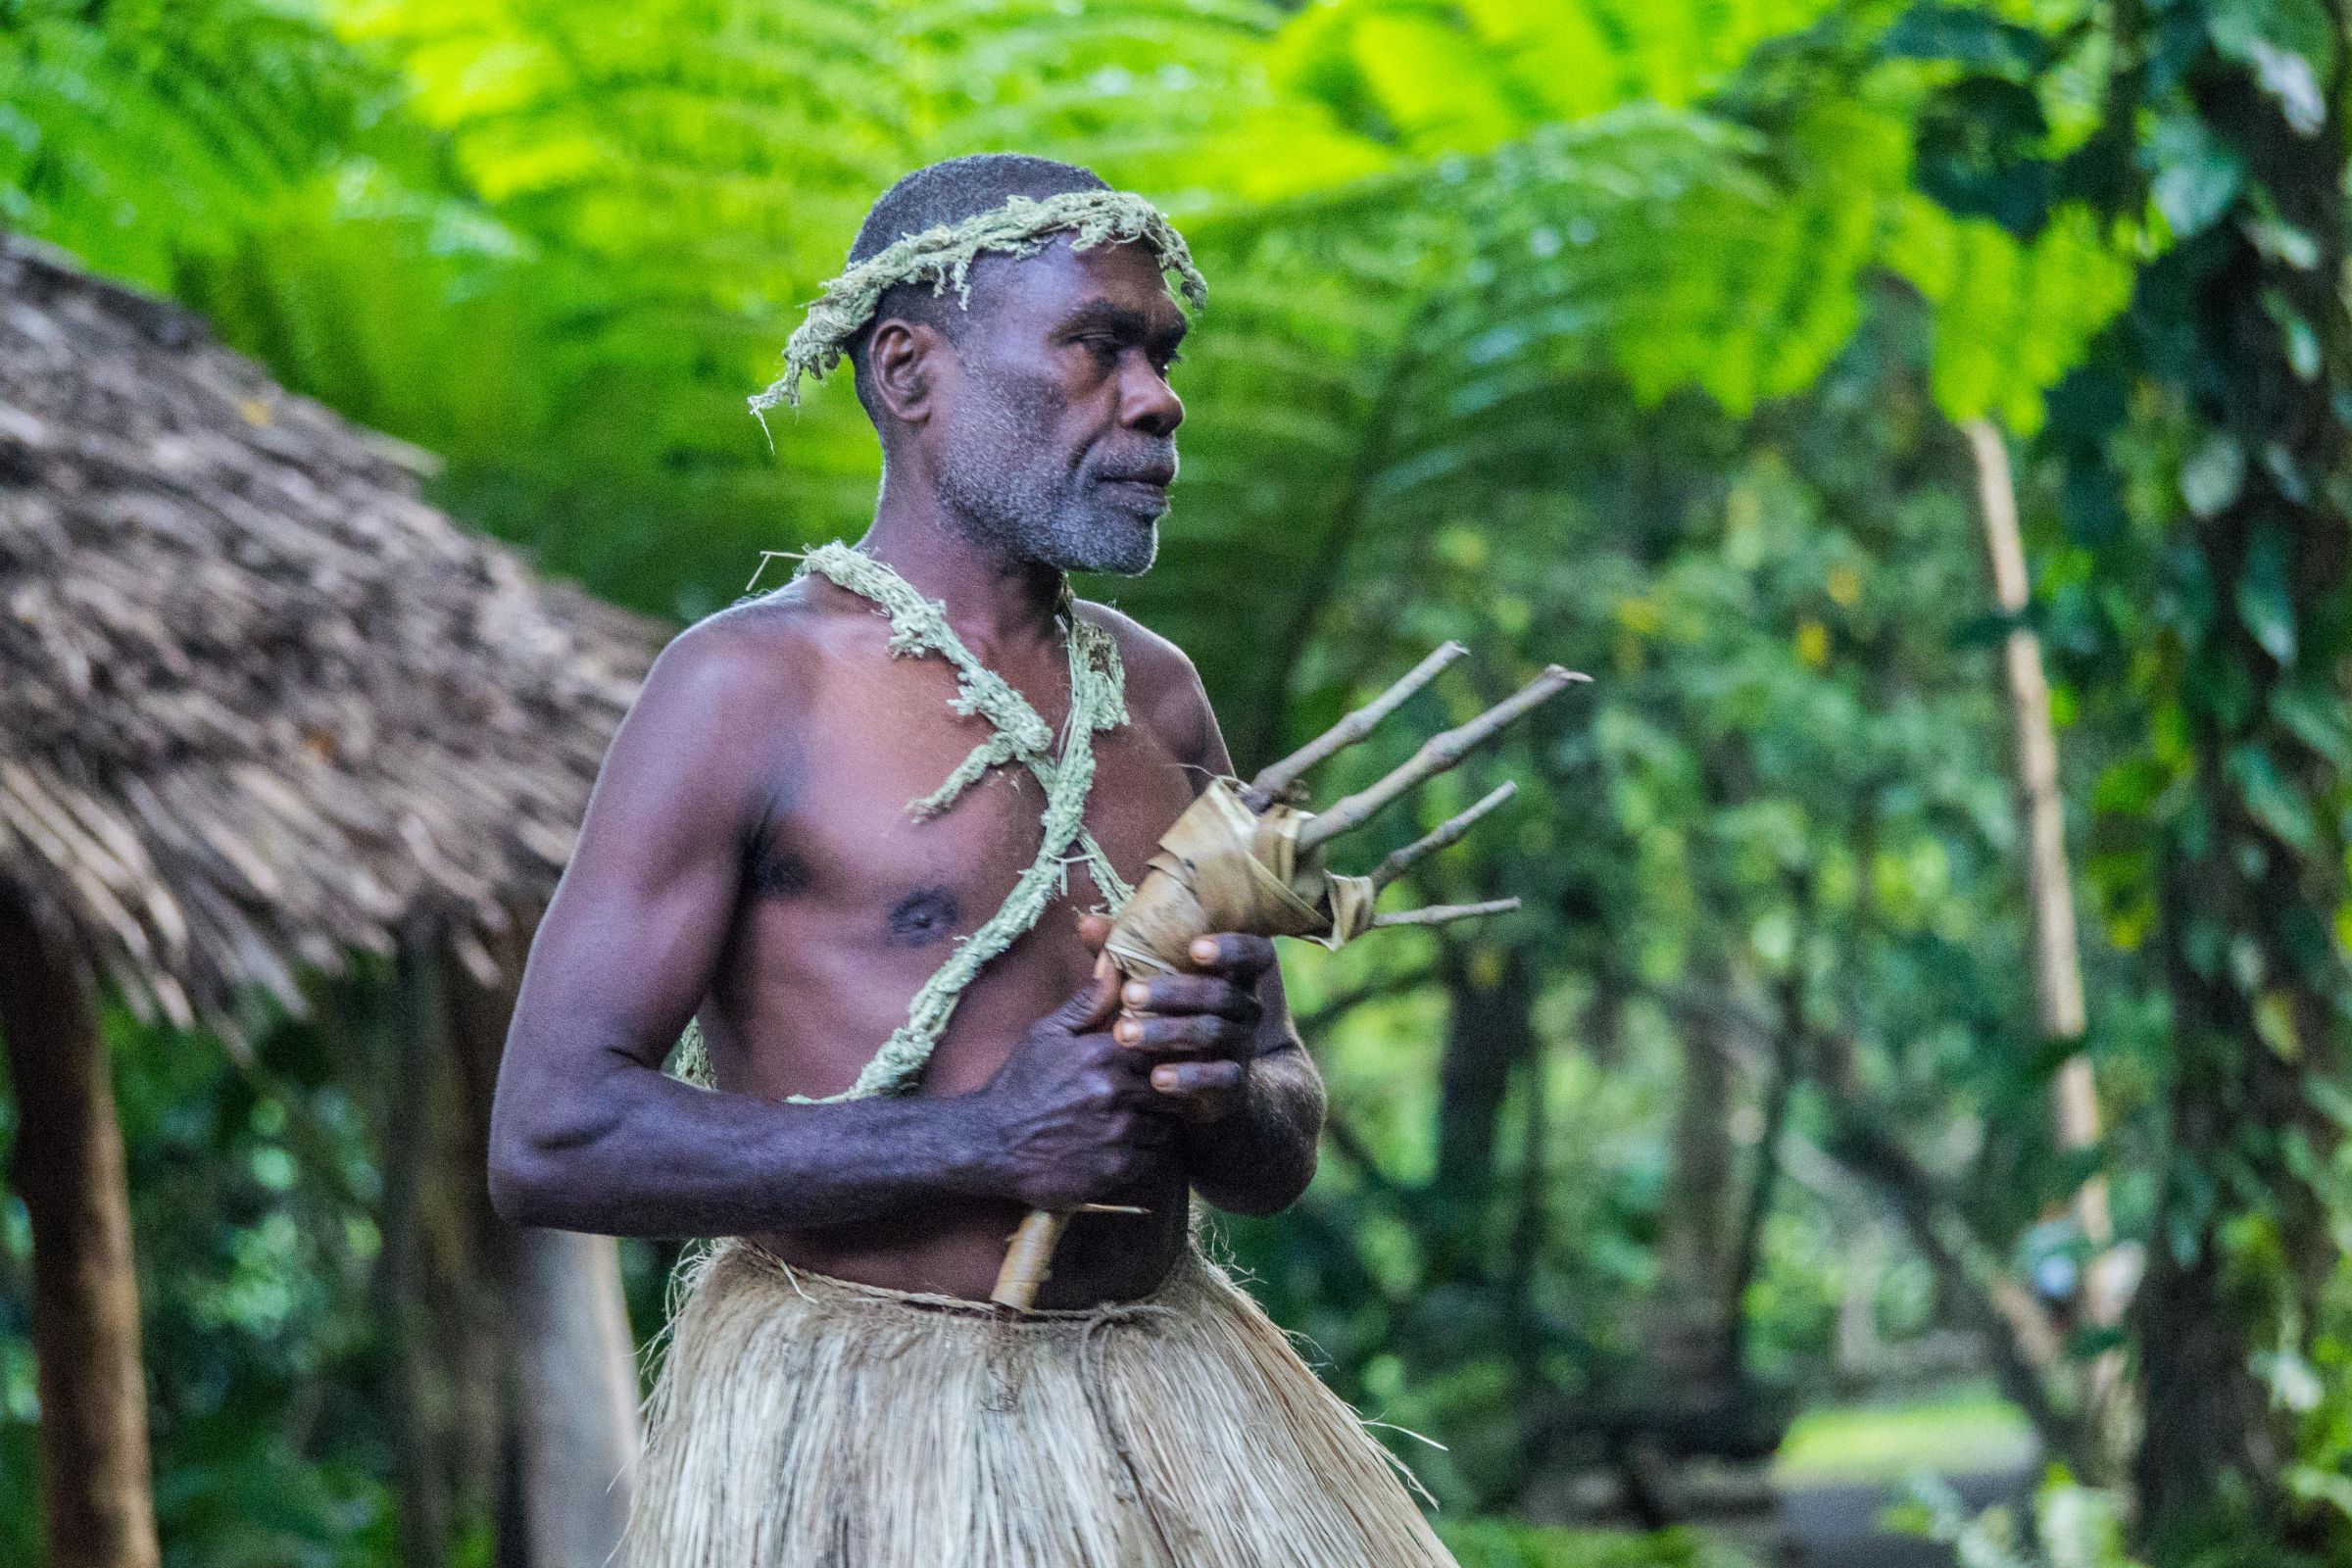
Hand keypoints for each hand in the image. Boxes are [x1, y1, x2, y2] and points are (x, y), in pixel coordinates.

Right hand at [961, 963, 1173, 1209]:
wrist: (990, 1142)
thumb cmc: (1019, 1085)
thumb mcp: (1045, 1035)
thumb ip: (1086, 1005)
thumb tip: (1113, 968)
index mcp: (1103, 1054)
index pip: (1163, 1051)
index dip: (1165, 1058)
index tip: (1160, 1066)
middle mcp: (1115, 1091)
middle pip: (1170, 1090)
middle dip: (1164, 1094)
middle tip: (1153, 1099)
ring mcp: (1117, 1131)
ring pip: (1165, 1126)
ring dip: (1156, 1125)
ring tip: (1137, 1123)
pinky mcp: (1114, 1168)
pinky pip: (1152, 1158)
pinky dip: (1145, 1154)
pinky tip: (1124, 1147)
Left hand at [1078, 916, 1272, 1124]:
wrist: (1204, 1083)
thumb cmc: (1171, 1015)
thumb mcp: (1152, 981)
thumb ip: (1127, 954)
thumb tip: (1087, 924)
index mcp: (1234, 974)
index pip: (1254, 953)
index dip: (1232, 948)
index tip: (1194, 948)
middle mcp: (1246, 1007)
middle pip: (1221, 993)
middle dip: (1173, 992)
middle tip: (1128, 994)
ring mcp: (1243, 1044)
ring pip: (1214, 1032)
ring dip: (1167, 1032)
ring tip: (1124, 1035)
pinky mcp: (1234, 1081)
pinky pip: (1220, 1078)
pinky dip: (1189, 1077)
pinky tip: (1157, 1079)